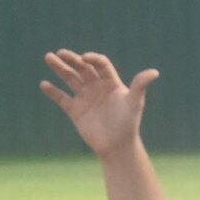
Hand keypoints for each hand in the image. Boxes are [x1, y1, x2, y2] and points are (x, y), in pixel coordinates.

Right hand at [40, 50, 159, 159]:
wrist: (117, 146)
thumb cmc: (129, 123)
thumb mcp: (135, 103)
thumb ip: (140, 85)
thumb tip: (155, 72)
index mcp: (111, 83)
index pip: (100, 64)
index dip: (92, 59)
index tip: (84, 58)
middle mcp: (97, 87)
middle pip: (82, 68)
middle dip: (71, 60)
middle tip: (59, 53)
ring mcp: (85, 98)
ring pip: (70, 79)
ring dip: (59, 69)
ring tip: (48, 58)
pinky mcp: (75, 110)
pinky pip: (62, 98)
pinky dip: (53, 92)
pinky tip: (44, 85)